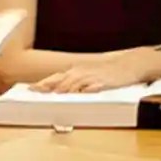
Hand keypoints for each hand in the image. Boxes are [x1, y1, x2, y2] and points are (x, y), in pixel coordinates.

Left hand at [31, 49, 159, 93]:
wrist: (129, 65)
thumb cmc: (108, 72)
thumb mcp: (89, 75)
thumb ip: (75, 84)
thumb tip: (59, 93)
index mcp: (77, 72)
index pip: (56, 78)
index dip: (43, 84)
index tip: (30, 89)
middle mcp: (82, 73)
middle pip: (62, 81)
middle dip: (50, 87)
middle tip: (37, 93)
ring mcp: (93, 76)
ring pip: (76, 83)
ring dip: (66, 89)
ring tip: (56, 95)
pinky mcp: (105, 81)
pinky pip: (94, 86)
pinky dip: (87, 89)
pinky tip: (82, 93)